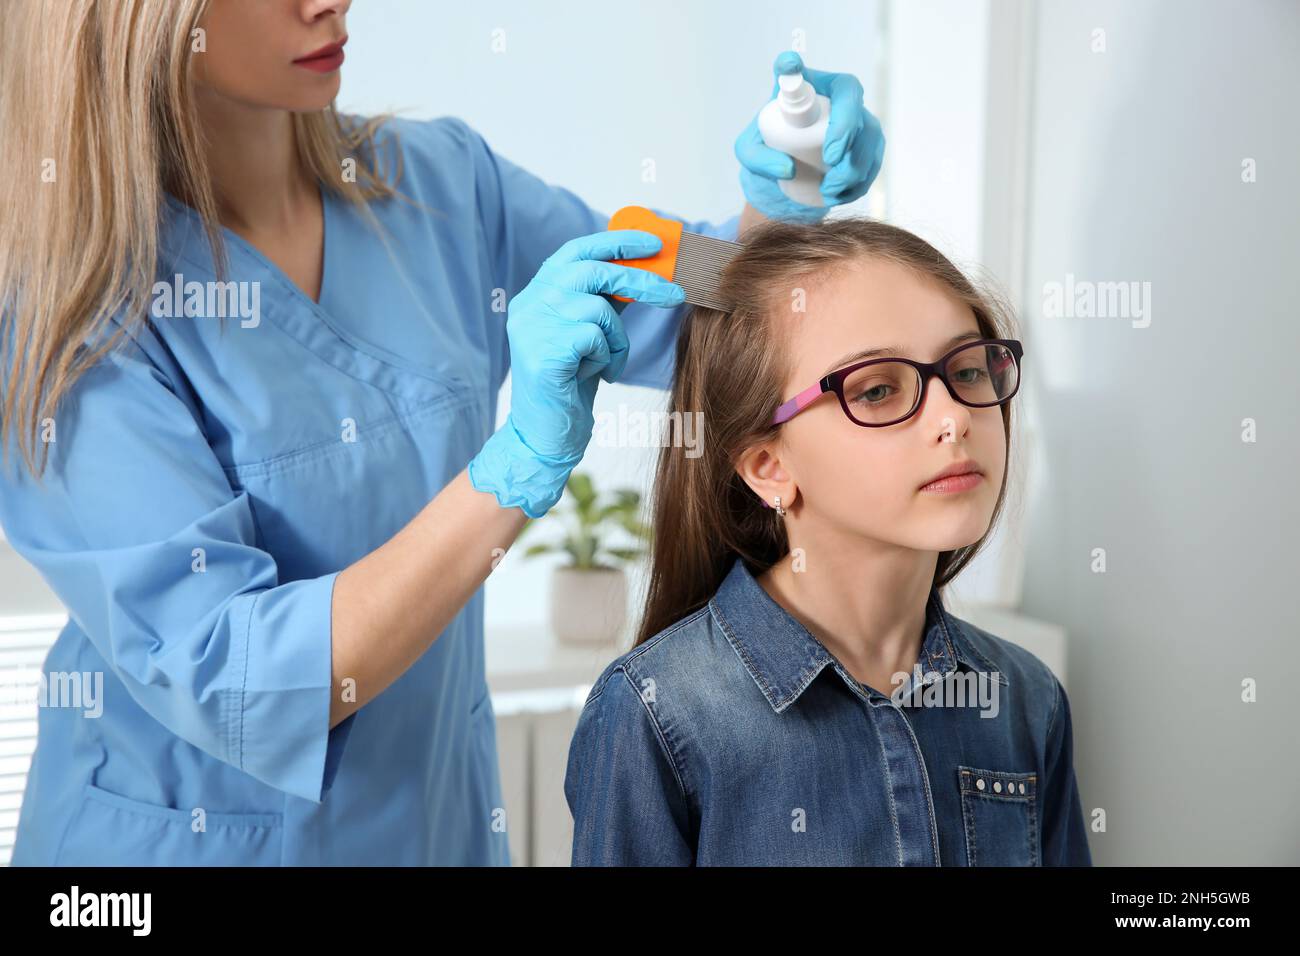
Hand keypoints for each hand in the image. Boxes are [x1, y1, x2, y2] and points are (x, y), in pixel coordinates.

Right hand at [468, 230, 684, 517]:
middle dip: (641, 281)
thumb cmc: (570, 383)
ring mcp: (532, 327)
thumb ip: (603, 300)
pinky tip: (593, 375)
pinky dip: (606, 358)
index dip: (616, 241)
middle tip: (675, 294)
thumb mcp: (588, 333)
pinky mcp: (543, 352)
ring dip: (617, 339)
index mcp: (537, 294)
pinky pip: (594, 338)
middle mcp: (529, 304)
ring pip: (598, 309)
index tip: (653, 242)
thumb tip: (645, 269)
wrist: (543, 435)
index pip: (576, 250)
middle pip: (593, 271)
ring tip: (607, 362)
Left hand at [735, 50, 884, 222]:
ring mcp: (857, 116)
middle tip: (830, 158)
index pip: (796, 68)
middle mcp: (833, 94)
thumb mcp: (750, 154)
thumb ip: (758, 159)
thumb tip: (788, 168)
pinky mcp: (869, 141)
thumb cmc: (770, 149)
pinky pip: (875, 158)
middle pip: (850, 97)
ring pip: (868, 132)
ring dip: (854, 163)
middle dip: (845, 128)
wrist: (790, 166)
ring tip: (829, 189)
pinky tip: (842, 194)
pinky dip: (861, 180)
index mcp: (801, 87)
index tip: (788, 66)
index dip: (792, 65)